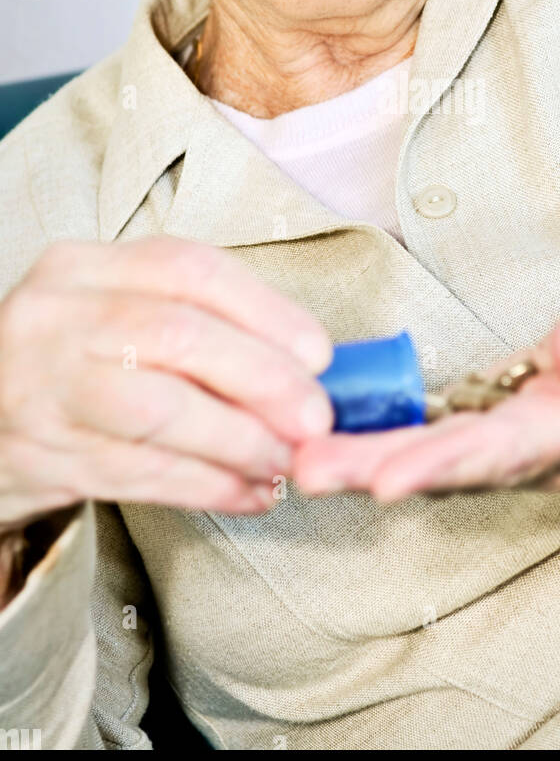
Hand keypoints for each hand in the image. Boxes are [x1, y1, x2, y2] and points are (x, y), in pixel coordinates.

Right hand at [0, 237, 333, 527]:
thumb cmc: (70, 360)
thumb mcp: (113, 313)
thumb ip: (195, 323)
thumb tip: (306, 364)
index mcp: (84, 267)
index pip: (189, 270)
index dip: (265, 310)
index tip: (319, 352)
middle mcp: (56, 318)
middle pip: (179, 337)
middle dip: (262, 379)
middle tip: (316, 418)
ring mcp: (41, 388)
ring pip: (161, 412)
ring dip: (239, 442)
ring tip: (287, 462)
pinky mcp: (40, 456)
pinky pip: (141, 474)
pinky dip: (207, 486)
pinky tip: (249, 493)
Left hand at [291, 267, 559, 500]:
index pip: (508, 449)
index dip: (445, 465)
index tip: (387, 479)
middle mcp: (543, 452)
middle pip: (455, 469)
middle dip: (379, 472)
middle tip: (307, 469)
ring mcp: (519, 452)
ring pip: (438, 467)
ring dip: (368, 469)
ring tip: (301, 462)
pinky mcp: (498, 438)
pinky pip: (436, 451)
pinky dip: (382, 453)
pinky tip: (331, 444)